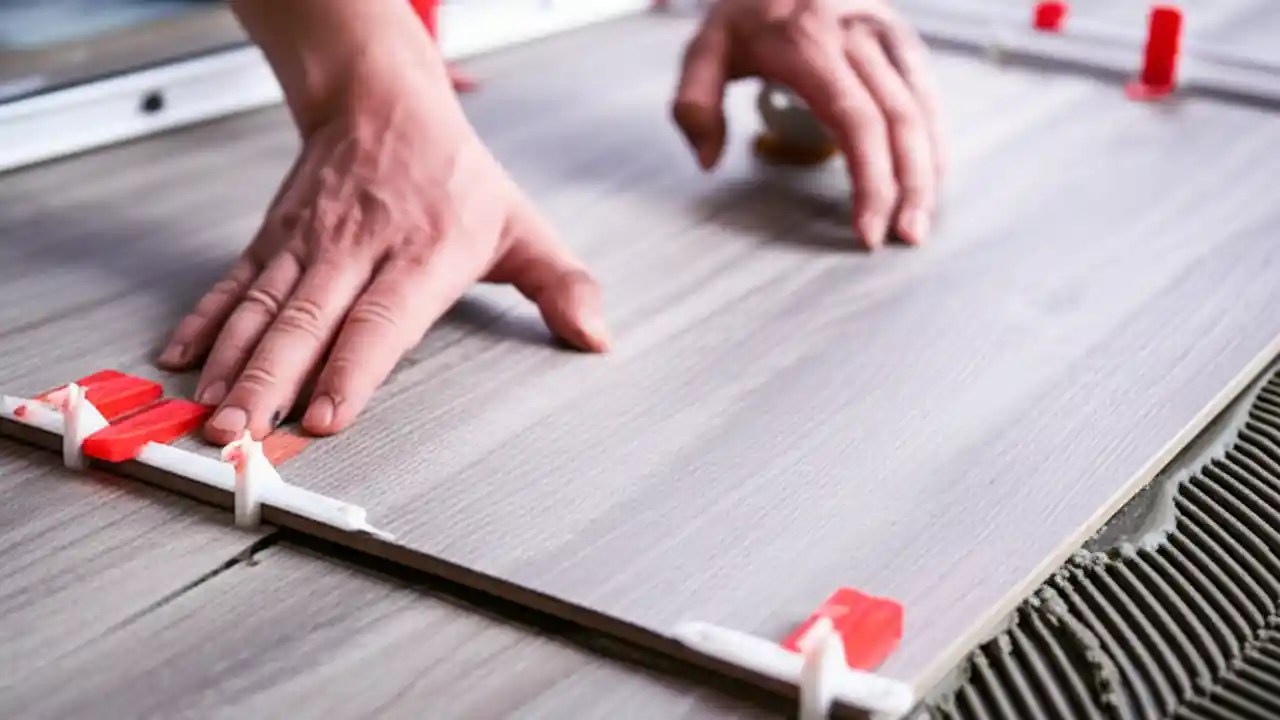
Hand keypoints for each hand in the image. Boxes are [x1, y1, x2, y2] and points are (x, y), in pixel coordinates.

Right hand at [158, 65, 608, 443]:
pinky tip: (183, 356)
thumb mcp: (520, 224)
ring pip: (262, 308)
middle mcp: (356, 248)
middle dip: (268, 383)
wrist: (382, 100)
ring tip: (208, 411)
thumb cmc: (452, 172)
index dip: (351, 369)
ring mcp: (308, 243)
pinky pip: (233, 282)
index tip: (326, 415)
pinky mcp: (274, 239)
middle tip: (240, 434)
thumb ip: (561, 284)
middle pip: (306, 322)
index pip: (381, 320)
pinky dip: (206, 320)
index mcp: (420, 253)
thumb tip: (596, 334)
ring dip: (231, 363)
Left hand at [672, 0, 945, 248]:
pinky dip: (933, 136)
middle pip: (899, 119)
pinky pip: (926, 89)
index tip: (867, 228)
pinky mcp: (900, 34)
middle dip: (908, 186)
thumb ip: (694, 102)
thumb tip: (707, 160)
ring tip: (919, 219)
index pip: (856, 120)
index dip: (870, 180)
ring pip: (922, 106)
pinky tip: (929, 174)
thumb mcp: (703, 47)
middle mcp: (858, 33)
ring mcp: (885, 30)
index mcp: (810, 41)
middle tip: (905, 237)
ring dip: (928, 167)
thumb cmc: (743, 10)